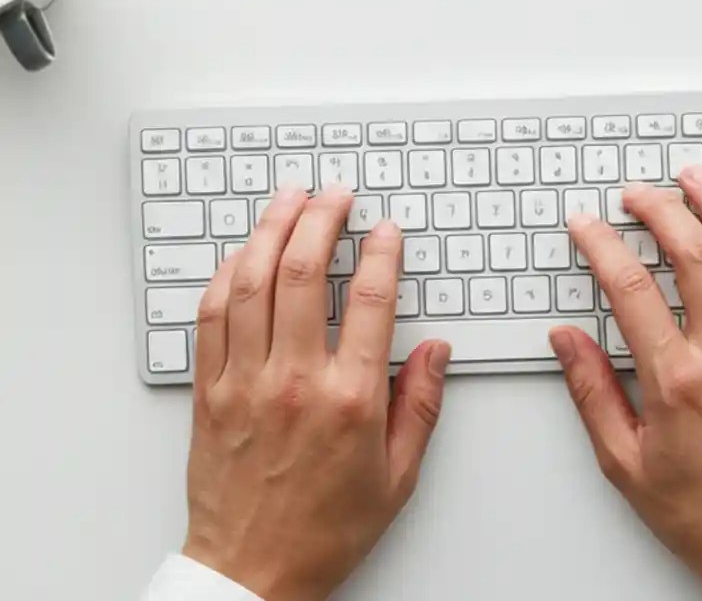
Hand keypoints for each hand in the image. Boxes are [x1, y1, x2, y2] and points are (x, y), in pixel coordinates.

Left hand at [183, 186, 451, 600]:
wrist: (252, 570)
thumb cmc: (324, 530)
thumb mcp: (398, 476)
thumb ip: (420, 405)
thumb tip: (435, 352)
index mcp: (350, 401)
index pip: (373, 303)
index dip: (383, 254)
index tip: (387, 230)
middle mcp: (295, 381)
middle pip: (306, 274)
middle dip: (322, 219)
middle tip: (334, 195)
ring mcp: (246, 382)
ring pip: (253, 283)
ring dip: (271, 231)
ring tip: (288, 201)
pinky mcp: (210, 392)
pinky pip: (211, 317)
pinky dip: (226, 276)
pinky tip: (242, 255)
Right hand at [551, 166, 701, 600]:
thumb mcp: (624, 463)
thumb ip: (592, 392)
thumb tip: (566, 338)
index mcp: (677, 382)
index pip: (630, 288)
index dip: (602, 245)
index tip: (586, 225)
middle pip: (694, 256)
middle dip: (661, 210)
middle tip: (638, 193)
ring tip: (697, 182)